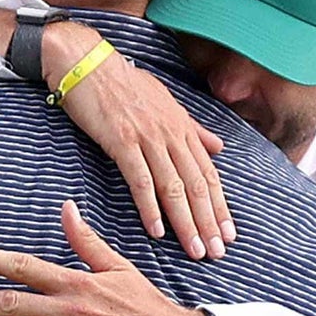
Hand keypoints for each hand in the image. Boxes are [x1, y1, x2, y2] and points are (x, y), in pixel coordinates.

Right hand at [42, 21, 234, 258]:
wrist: (87, 63)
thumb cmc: (124, 83)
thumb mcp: (165, 102)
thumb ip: (192, 129)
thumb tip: (217, 147)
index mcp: (182, 127)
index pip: (208, 173)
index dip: (220, 206)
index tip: (228, 233)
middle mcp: (171, 134)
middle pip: (196, 185)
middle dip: (209, 222)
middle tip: (218, 252)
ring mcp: (147, 137)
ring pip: (173, 187)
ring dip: (186, 223)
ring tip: (195, 250)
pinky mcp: (121, 141)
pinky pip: (140, 180)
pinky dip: (150, 208)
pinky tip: (156, 231)